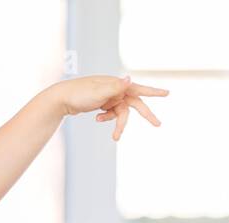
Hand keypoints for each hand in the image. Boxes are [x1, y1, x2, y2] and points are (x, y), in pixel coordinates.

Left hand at [52, 75, 166, 139]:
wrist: (61, 99)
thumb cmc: (79, 94)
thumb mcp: (99, 91)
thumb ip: (115, 87)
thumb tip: (129, 78)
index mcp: (118, 84)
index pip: (140, 88)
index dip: (154, 92)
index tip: (167, 94)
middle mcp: (116, 89)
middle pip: (134, 104)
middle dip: (145, 114)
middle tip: (158, 124)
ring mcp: (109, 96)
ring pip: (121, 112)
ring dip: (118, 123)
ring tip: (115, 137)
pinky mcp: (102, 103)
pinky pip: (110, 113)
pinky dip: (106, 118)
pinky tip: (97, 118)